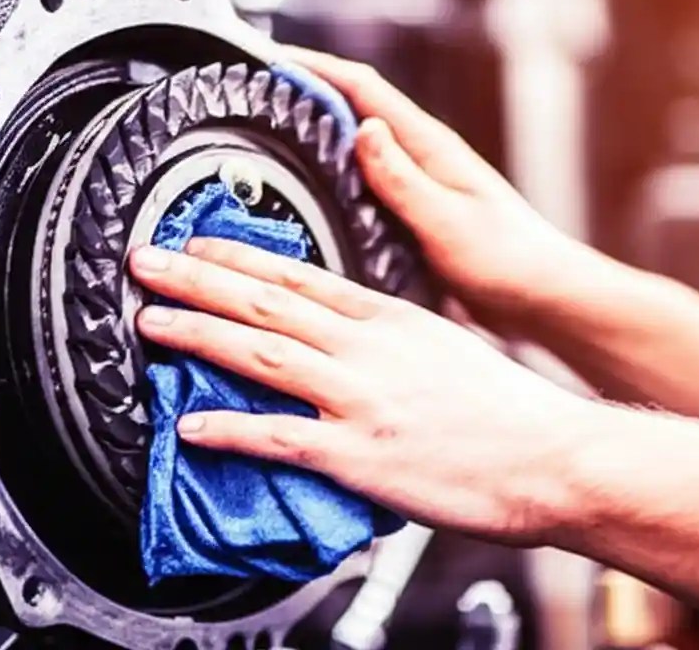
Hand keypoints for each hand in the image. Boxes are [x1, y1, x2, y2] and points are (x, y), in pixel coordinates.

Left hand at [129, 239, 592, 543]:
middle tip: (143, 260)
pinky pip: (279, 438)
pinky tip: (189, 425)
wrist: (554, 456)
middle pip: (266, 301)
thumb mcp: (443, 347)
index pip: (299, 276)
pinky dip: (229, 429)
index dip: (239, 255)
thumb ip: (390, 336)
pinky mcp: (358, 455)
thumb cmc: (507, 410)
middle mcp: (366, 349)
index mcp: (387, 319)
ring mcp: (359, 399)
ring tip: (148, 322)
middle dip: (196, 277)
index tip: (196, 241)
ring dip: (197, 334)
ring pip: (261, 354)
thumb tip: (351, 332)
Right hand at [286, 47, 609, 323]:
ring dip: (314, 138)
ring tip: (262, 141)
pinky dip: (330, 182)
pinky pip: (361, 190)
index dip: (317, 68)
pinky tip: (304, 199)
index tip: (271, 58)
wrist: (543, 302)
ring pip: (354, 152)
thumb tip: (362, 128)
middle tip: (250, 97)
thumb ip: (402, 178)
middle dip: (305, 95)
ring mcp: (415, 189)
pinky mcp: (412, 220)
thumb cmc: (508, 261)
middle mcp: (420, 160)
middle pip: (353, 112)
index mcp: (430, 148)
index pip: (365, 90)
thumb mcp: (448, 220)